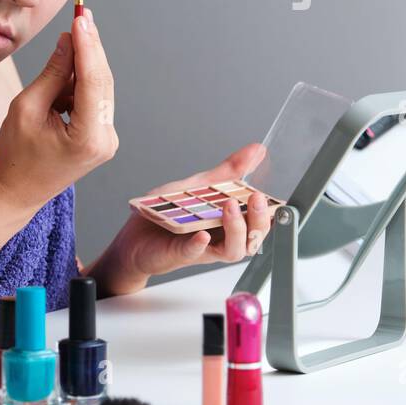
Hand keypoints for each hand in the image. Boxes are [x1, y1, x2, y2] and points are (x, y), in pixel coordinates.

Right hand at [0, 8, 116, 213]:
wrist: (17, 192)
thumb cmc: (16, 155)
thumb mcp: (26, 108)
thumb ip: (52, 74)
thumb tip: (69, 41)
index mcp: (88, 138)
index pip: (93, 82)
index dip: (88, 47)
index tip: (83, 19)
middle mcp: (106, 140)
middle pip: (102, 82)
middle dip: (90, 49)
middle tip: (82, 18)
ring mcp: (107, 140)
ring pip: (99, 89)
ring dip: (81, 69)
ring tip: (57, 61)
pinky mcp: (102, 136)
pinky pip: (94, 100)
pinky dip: (79, 85)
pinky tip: (58, 87)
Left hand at [107, 143, 271, 282]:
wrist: (134, 236)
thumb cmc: (171, 214)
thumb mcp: (202, 186)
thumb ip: (229, 171)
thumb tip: (257, 150)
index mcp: (229, 221)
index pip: (260, 222)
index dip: (270, 213)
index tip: (271, 197)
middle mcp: (221, 237)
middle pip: (253, 238)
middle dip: (259, 219)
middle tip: (256, 198)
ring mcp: (203, 248)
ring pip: (233, 250)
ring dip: (235, 230)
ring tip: (230, 208)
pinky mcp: (180, 254)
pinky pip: (194, 252)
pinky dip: (199, 244)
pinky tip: (202, 234)